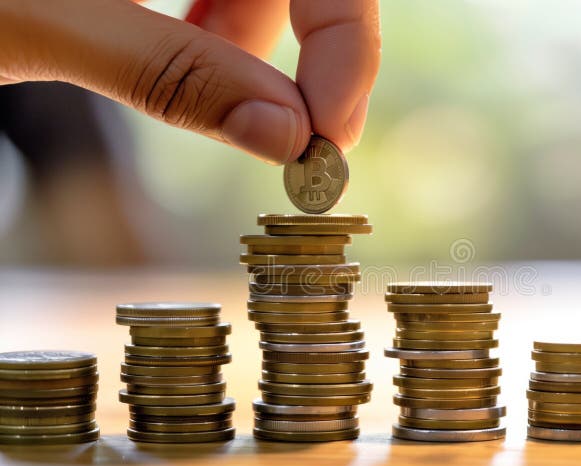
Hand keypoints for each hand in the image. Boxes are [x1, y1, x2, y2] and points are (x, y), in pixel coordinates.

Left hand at [0, 0, 380, 163]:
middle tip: (262, 121)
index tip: (327, 135)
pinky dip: (202, 11)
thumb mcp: (29, 16)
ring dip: (240, 32)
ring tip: (188, 70)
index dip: (344, 42)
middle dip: (290, 45)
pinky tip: (168, 30)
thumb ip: (168, 70)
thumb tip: (287, 135)